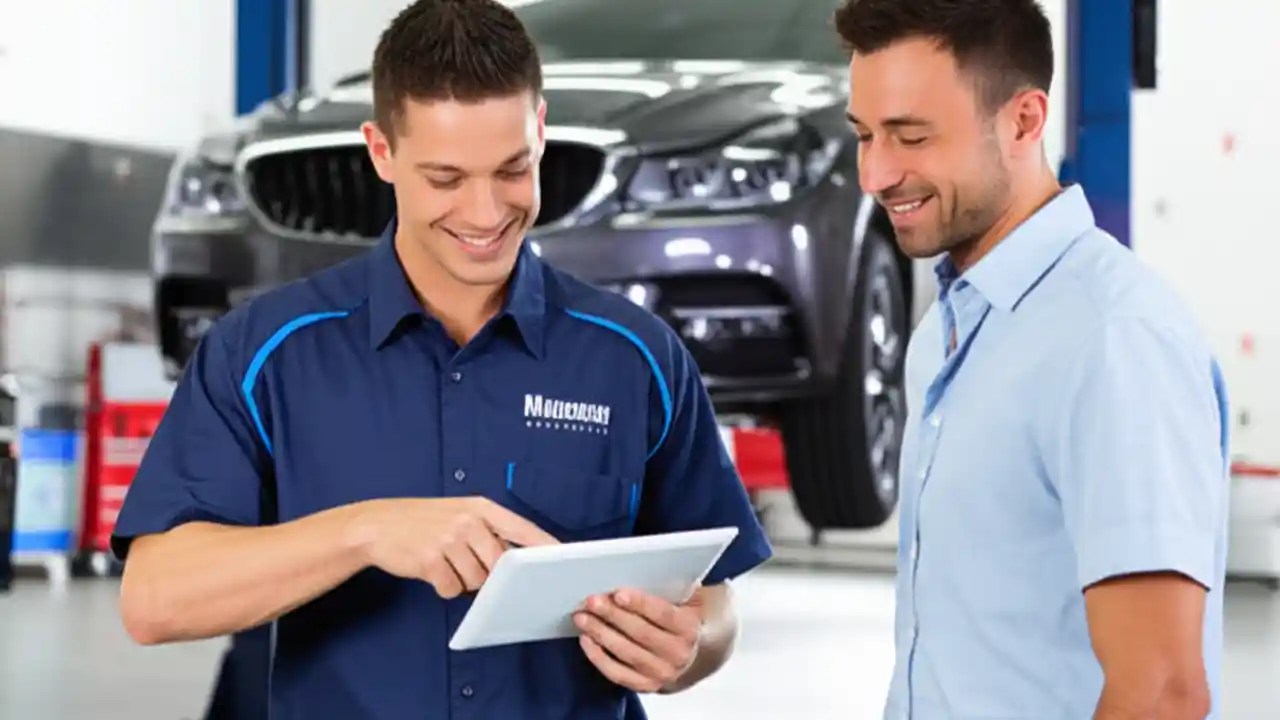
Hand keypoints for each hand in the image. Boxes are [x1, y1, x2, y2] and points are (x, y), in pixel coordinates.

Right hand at [354, 497, 557, 597]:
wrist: (376, 525)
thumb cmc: (422, 522)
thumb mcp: (458, 514)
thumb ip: (486, 532)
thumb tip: (514, 563)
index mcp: (480, 507)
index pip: (522, 528)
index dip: (544, 545)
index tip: (563, 558)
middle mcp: (468, 521)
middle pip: (500, 564)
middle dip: (490, 575)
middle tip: (468, 565)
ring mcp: (449, 539)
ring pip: (477, 581)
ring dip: (463, 580)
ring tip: (445, 562)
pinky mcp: (431, 560)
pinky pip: (452, 590)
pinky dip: (443, 587)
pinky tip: (431, 570)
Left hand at [574, 588, 702, 692]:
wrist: (691, 656)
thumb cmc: (679, 618)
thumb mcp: (684, 601)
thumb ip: (669, 588)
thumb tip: (636, 571)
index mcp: (690, 628)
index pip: (664, 615)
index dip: (641, 604)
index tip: (618, 594)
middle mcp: (678, 654)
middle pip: (641, 633)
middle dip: (613, 615)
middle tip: (591, 601)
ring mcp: (662, 673)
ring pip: (626, 653)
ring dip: (601, 633)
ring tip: (581, 617)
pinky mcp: (645, 686)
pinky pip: (618, 674)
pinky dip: (599, 658)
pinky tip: (586, 640)